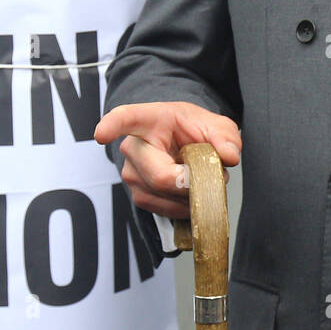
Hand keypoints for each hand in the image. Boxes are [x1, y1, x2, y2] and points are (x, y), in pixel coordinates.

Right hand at [93, 102, 241, 218]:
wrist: (184, 143)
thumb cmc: (193, 130)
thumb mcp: (214, 125)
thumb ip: (225, 136)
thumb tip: (228, 156)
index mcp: (147, 120)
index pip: (124, 119)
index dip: (111, 126)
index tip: (102, 134)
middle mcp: (132, 148)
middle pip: (161, 177)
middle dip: (194, 181)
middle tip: (213, 172)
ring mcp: (132, 175)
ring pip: (165, 197)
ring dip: (193, 194)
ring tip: (202, 177)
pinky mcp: (140, 196)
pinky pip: (166, 210)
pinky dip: (186, 205)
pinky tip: (193, 192)